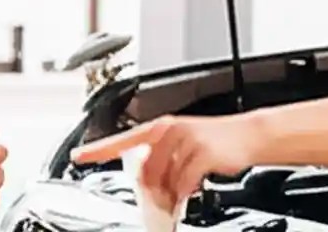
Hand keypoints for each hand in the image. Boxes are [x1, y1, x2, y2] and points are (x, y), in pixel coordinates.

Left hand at [71, 115, 260, 201]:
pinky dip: (186, 191)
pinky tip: (191, 189)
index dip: (98, 149)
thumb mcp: (182, 143)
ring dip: (170, 193)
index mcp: (159, 127)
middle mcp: (169, 130)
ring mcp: (186, 140)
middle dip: (151, 191)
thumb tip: (144, 183)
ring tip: (180, 192)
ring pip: (165, 179)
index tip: (79, 157)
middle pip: (145, 171)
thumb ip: (160, 158)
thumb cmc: (214, 141)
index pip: (122, 139)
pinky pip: (184, 182)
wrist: (247, 135)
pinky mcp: (202, 152)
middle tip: (162, 200)